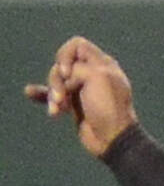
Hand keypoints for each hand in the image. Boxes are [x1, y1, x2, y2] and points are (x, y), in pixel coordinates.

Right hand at [24, 35, 137, 157]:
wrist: (112, 140)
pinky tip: (29, 93)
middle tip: (62, 97)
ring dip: (52, 94)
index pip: (77, 46)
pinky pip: (54, 95)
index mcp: (102, 64)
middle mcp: (92, 74)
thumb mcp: (97, 77)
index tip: (67, 72)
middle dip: (57, 80)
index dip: (66, 55)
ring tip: (56, 109)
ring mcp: (82, 90)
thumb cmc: (108, 108)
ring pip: (57, 81)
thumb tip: (65, 77)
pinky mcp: (74, 105)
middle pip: (62, 64)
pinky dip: (42, 94)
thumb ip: (77, 67)